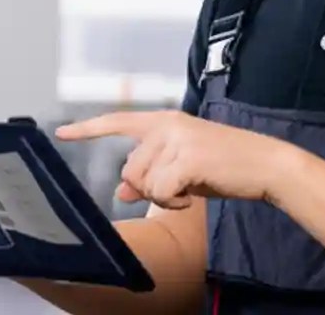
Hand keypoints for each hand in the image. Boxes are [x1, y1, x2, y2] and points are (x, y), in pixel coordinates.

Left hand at [55, 110, 298, 208]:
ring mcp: (177, 139)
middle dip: (149, 188)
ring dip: (164, 196)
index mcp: (164, 121)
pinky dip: (174, 203)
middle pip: (129, 169)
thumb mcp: (181, 170)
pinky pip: (160, 192)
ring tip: (190, 188)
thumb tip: (121, 192)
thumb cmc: (223, 167)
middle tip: (180, 187)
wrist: (264, 163)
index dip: (88, 130)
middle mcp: (167, 125)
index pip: (118, 122)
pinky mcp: (187, 157)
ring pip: (144, 182)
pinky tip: (191, 197)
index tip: (61, 133)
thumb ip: (150, 176)